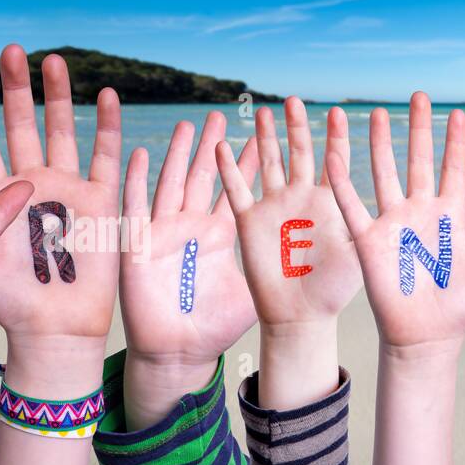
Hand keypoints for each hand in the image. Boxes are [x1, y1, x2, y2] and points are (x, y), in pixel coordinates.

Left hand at [0, 46, 121, 388]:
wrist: (54, 327)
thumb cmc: (9, 300)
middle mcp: (32, 184)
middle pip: (22, 126)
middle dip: (16, 89)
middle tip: (9, 51)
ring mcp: (67, 188)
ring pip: (62, 131)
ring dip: (59, 97)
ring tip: (52, 61)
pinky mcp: (99, 200)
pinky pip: (105, 157)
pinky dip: (107, 127)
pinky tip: (105, 96)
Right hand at [118, 112, 257, 427]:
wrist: (177, 354)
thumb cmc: (215, 328)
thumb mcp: (255, 290)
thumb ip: (277, 268)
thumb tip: (326, 247)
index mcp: (230, 231)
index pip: (249, 184)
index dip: (262, 154)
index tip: (279, 124)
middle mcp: (200, 224)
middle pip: (214, 173)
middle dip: (220, 143)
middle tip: (236, 111)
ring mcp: (170, 231)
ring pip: (177, 181)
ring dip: (183, 153)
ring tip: (192, 125)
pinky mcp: (144, 245)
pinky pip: (139, 207)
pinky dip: (138, 181)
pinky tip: (141, 155)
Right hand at [216, 99, 362, 326]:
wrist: (300, 315)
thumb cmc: (333, 289)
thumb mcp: (354, 249)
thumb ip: (355, 216)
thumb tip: (363, 186)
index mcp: (330, 202)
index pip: (333, 159)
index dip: (335, 135)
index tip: (338, 110)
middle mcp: (300, 199)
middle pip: (298, 152)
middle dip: (296, 126)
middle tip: (294, 100)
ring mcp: (274, 208)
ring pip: (268, 163)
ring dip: (265, 138)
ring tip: (263, 112)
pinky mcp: (250, 223)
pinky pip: (237, 190)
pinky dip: (229, 169)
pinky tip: (222, 146)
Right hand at [326, 92, 464, 352]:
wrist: (425, 337)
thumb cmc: (459, 309)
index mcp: (450, 217)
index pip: (454, 170)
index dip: (456, 143)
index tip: (458, 114)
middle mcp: (420, 213)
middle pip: (419, 161)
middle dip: (418, 129)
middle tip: (417, 97)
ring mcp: (393, 224)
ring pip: (385, 173)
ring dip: (381, 144)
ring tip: (377, 113)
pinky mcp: (369, 241)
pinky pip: (352, 207)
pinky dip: (344, 183)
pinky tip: (337, 156)